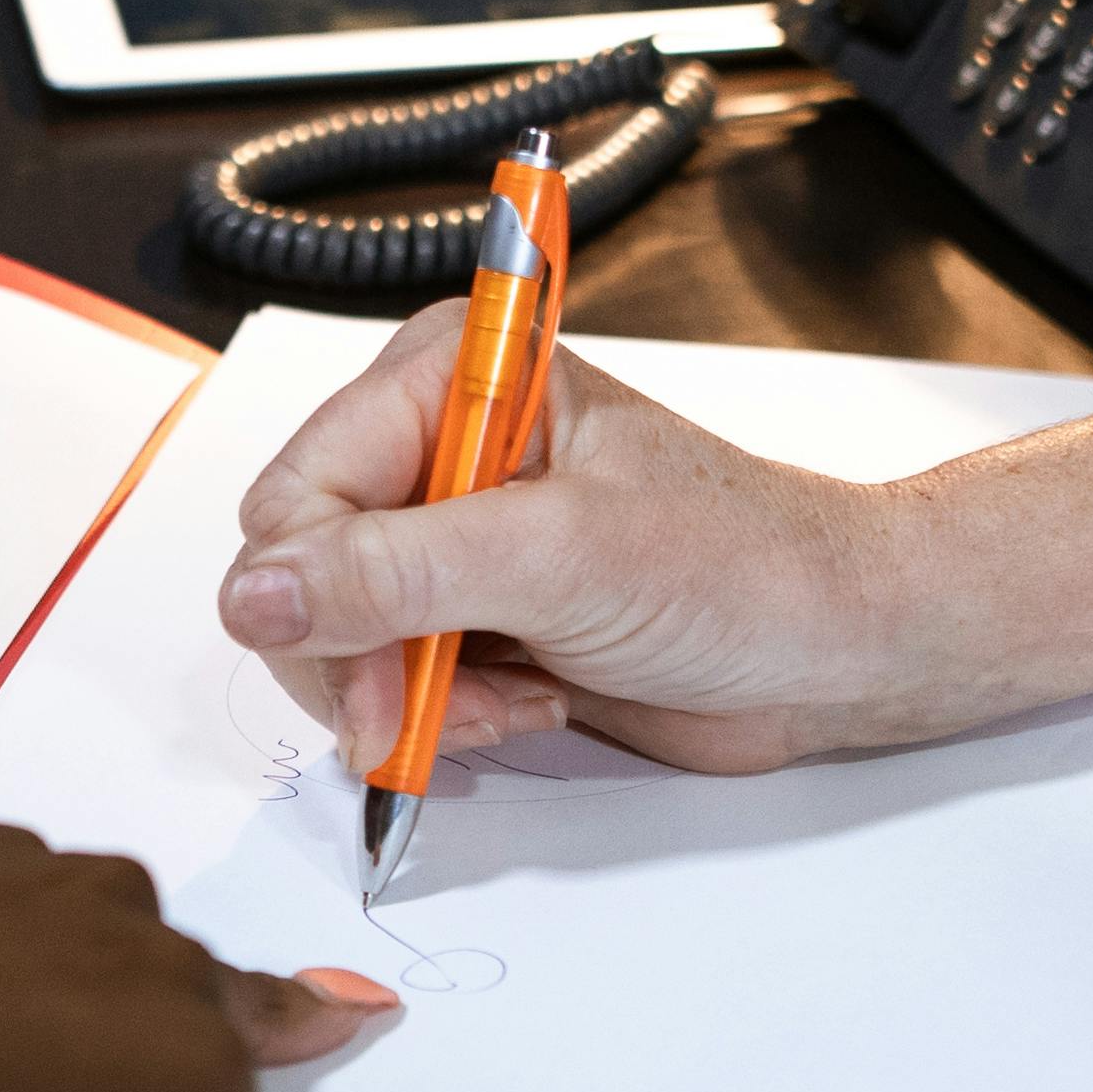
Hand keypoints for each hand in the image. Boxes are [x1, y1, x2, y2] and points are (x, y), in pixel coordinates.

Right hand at [209, 307, 967, 776]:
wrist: (835, 645)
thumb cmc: (741, 567)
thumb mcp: (562, 559)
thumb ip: (398, 573)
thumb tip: (257, 594)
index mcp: (449, 378)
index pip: (297, 492)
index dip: (314, 593)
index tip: (370, 675)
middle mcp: (437, 446)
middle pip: (296, 569)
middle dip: (359, 655)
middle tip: (432, 705)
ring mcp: (453, 535)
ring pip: (333, 636)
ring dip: (407, 694)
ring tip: (507, 697)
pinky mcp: (475, 611)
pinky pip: (390, 677)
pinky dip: (443, 713)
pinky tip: (526, 701)